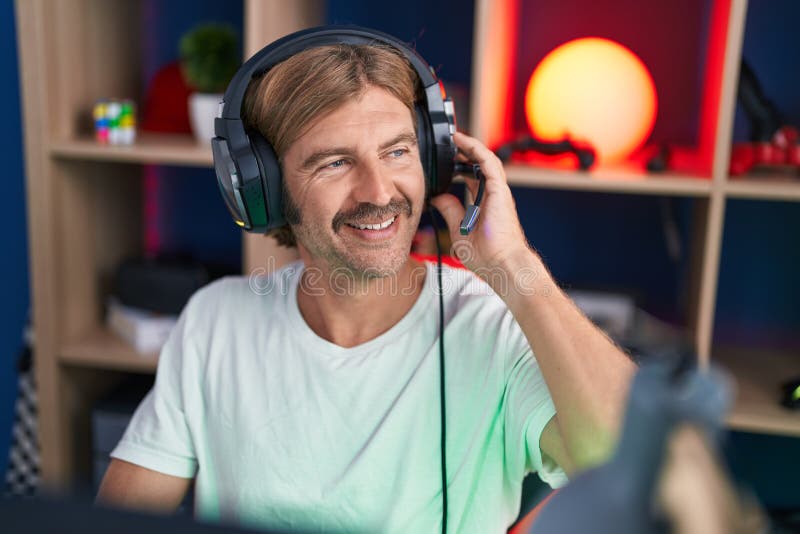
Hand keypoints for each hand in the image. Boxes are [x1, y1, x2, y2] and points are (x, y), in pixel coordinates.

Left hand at [430, 132, 536, 287]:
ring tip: (454, 136)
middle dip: (463, 153)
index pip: (470, 179)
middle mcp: (492, 195)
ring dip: (470, 147)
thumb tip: (437, 197)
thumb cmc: (485, 254)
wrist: (501, 264)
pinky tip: (463, 141)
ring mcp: (498, 192)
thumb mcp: (458, 230)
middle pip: (477, 166)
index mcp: (483, 205)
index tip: (444, 160)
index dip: (458, 167)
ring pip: (485, 160)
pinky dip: (476, 150)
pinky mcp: (500, 191)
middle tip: (446, 144)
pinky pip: (489, 163)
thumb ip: (450, 210)